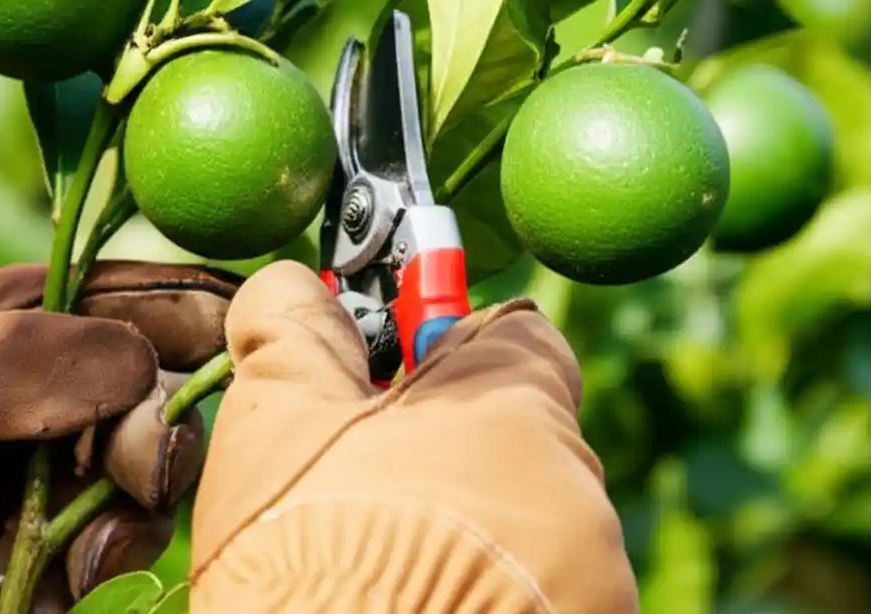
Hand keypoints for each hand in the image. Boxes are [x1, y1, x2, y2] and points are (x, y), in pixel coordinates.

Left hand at [0, 261, 239, 613]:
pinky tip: (49, 589)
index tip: (238, 362)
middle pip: (160, 399)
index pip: (142, 297)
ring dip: (131, 522)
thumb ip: (10, 365)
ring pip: (137, 482)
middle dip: (165, 442)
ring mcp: (36, 459)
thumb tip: (138, 368)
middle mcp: (46, 382)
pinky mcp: (18, 529)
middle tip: (132, 485)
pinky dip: (90, 571)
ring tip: (79, 561)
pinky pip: (91, 545)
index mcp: (23, 316)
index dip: (203, 320)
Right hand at [188, 261, 637, 613]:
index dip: (445, 342)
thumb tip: (290, 288)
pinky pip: (542, 588)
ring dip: (474, 523)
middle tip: (370, 479)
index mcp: (513, 405)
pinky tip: (422, 604)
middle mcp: (576, 487)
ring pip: (530, 518)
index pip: (513, 331)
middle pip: (520, 431)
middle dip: (452, 444)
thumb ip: (295, 331)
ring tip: (389, 562)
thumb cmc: (304, 558)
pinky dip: (496, 590)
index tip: (395, 365)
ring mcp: (593, 578)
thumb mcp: (276, 423)